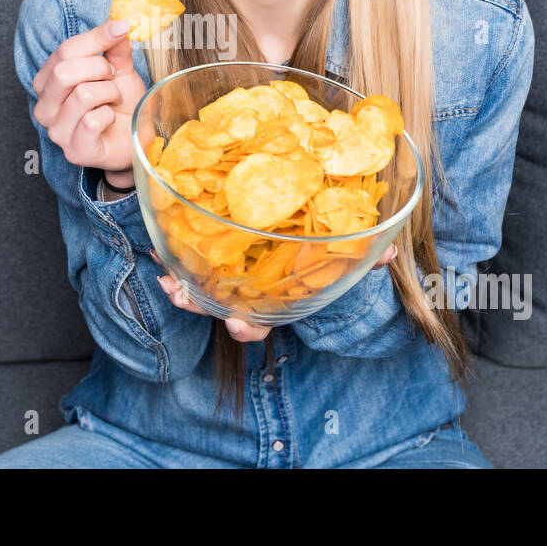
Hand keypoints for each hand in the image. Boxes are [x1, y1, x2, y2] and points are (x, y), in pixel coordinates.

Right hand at [31, 19, 144, 175]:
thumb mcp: (119, 68)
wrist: (136, 137)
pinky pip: (91, 121)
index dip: (96, 37)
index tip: (120, 28)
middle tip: (113, 76)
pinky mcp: (74, 151)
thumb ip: (114, 47)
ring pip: (82, 95)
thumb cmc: (121, 103)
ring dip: (109, 92)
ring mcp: (56, 132)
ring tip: (114, 99)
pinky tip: (110, 119)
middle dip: (99, 68)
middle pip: (64, 72)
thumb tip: (118, 22)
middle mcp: (44, 107)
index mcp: (47, 82)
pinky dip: (109, 115)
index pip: (64, 51)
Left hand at [148, 244, 398, 341]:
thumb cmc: (320, 246)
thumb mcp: (343, 253)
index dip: (248, 328)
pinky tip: (160, 242)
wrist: (300, 216)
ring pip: (197, 286)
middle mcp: (246, 291)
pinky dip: (173, 252)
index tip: (238, 324)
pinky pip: (188, 256)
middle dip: (197, 305)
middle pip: (217, 307)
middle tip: (178, 293)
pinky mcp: (210, 246)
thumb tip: (386, 252)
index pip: (261, 323)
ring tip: (162, 270)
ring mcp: (225, 273)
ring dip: (177, 280)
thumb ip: (365, 256)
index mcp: (273, 298)